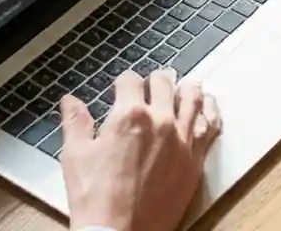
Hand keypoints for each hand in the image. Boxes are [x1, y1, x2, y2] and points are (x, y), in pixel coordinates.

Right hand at [60, 70, 221, 230]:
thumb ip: (75, 122)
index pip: (131, 80)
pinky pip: (210, 126)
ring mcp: (182, 140)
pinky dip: (209, 112)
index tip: (123, 87)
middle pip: (164, 83)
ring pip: (192, 99)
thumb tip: (70, 101)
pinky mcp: (195, 160)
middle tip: (154, 82)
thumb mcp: (76, 156)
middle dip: (156, 80)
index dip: (124, 81)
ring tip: (184, 87)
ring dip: (186, 89)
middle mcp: (160, 121)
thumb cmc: (97, 199)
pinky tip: (208, 108)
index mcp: (129, 115)